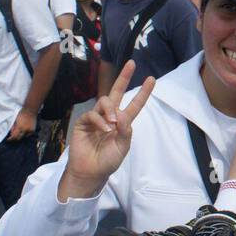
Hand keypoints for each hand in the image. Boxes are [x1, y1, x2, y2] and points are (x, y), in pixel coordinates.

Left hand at [8, 108, 37, 140]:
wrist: (30, 110)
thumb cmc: (21, 114)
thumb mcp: (15, 120)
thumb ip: (13, 128)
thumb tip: (11, 133)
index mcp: (19, 127)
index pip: (14, 136)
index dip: (10, 139)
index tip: (8, 139)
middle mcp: (25, 130)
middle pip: (19, 138)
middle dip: (15, 138)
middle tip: (12, 137)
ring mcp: (30, 131)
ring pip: (24, 137)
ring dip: (20, 136)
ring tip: (18, 133)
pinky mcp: (33, 130)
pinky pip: (28, 135)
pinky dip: (25, 134)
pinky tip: (23, 131)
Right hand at [59, 61, 154, 197]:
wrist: (91, 172)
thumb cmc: (108, 161)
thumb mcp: (123, 147)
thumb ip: (126, 131)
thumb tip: (121, 114)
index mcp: (123, 123)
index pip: (134, 104)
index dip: (143, 92)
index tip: (152, 79)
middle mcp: (110, 117)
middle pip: (117, 92)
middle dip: (124, 77)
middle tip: (132, 63)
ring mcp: (96, 118)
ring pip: (104, 101)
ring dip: (109, 110)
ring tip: (112, 124)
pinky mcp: (84, 123)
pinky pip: (92, 114)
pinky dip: (99, 120)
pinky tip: (104, 129)